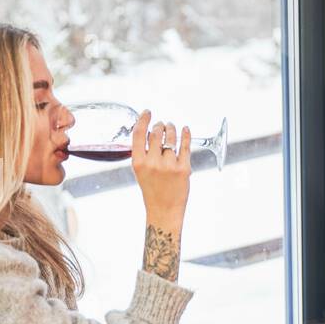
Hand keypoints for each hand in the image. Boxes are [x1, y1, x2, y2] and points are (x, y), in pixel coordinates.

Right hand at [131, 110, 191, 226]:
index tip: (147, 112)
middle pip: (156, 134)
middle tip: (162, 125)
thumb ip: (143, 154)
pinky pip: (185, 146)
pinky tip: (185, 129)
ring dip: (171, 129)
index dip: (143, 120)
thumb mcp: (140, 172)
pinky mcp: (184, 169)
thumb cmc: (152, 191)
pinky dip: (185, 135)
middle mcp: (153, 163)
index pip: (139, 135)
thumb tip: (150, 134)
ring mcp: (169, 165)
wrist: (164, 210)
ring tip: (171, 127)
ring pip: (171, 138)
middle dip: (160, 126)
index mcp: (138, 163)